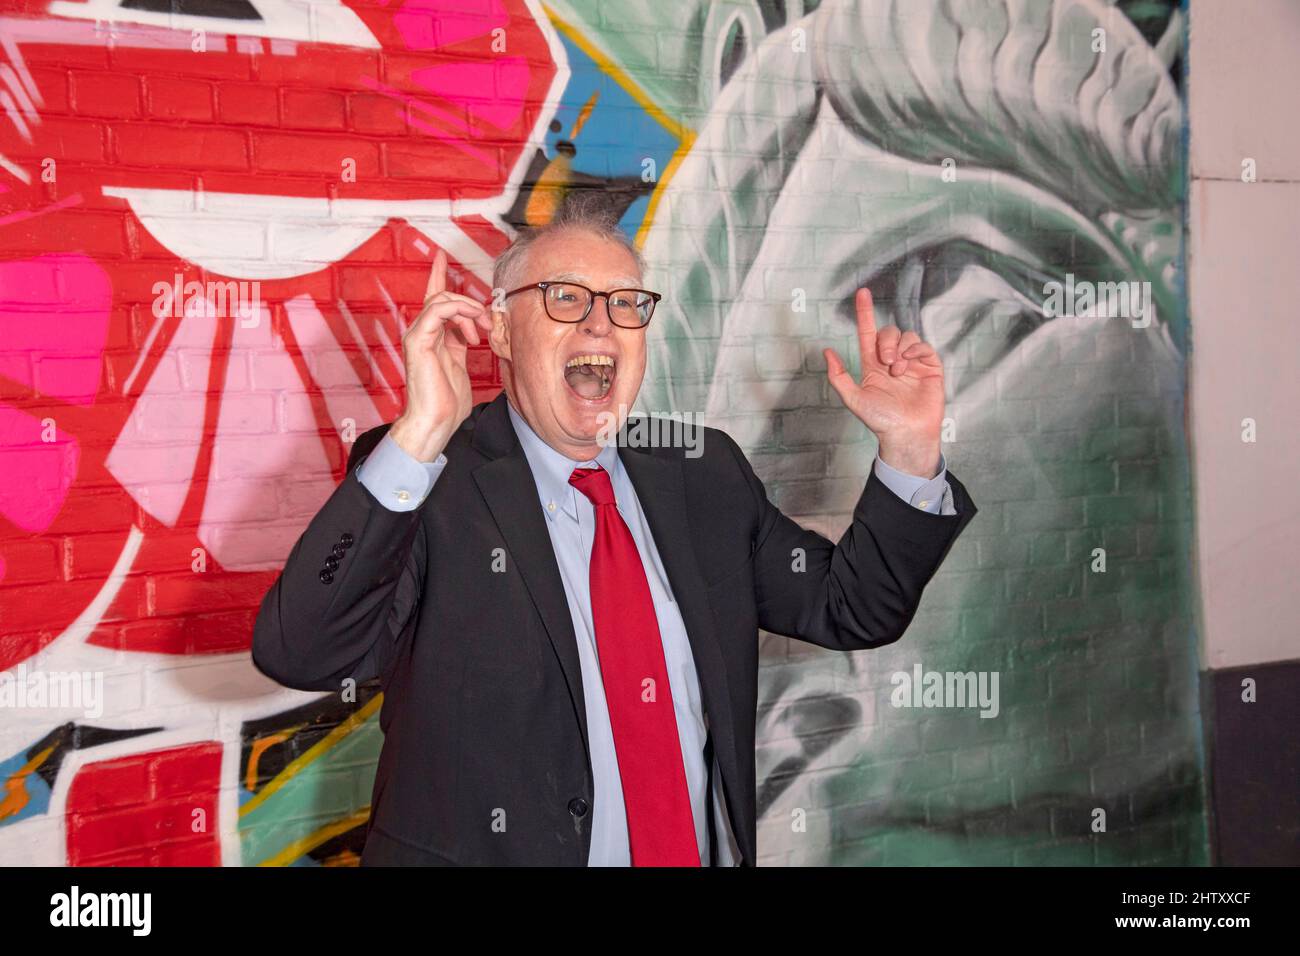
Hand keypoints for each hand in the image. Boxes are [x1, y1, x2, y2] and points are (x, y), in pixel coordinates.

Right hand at [389, 249, 492, 461]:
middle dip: (466, 298)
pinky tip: (471, 332)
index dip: (437, 276)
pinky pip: (436, 312)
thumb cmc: (447, 400)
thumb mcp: (459, 364)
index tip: (442, 257)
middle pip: (438, 297)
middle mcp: (420, 332)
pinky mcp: (418, 341)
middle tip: (486, 316)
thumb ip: (461, 342)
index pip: (433, 300)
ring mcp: (416, 336)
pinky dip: (458, 314)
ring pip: (440, 301)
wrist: (436, 421)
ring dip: (467, 309)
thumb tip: (472, 328)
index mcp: (430, 337)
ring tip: (481, 329)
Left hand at [824, 288, 944, 477]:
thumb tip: (827, 352)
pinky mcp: (929, 367)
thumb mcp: (854, 398)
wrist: (906, 433)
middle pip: (888, 332)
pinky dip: (915, 350)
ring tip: (897, 370)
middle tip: (885, 361)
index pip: (868, 332)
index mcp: (873, 365)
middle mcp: (892, 360)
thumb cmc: (880, 420)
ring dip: (900, 349)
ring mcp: (911, 362)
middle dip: (885, 341)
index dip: (865, 312)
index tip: (862, 293)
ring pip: (906, 336)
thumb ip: (839, 376)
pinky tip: (909, 364)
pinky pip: (923, 346)